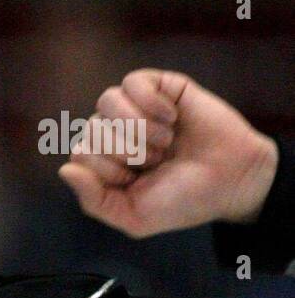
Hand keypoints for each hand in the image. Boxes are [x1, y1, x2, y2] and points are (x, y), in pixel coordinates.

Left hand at [58, 69, 277, 237]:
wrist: (233, 180)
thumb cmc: (183, 200)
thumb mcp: (134, 216)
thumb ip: (94, 200)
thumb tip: (64, 170)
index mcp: (106, 163)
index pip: (80, 154)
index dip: (108, 169)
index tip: (137, 179)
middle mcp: (116, 133)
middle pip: (92, 129)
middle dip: (126, 151)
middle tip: (157, 161)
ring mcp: (137, 109)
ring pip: (107, 102)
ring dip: (137, 126)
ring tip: (165, 141)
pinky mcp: (161, 88)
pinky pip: (133, 82)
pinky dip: (150, 102)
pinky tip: (171, 117)